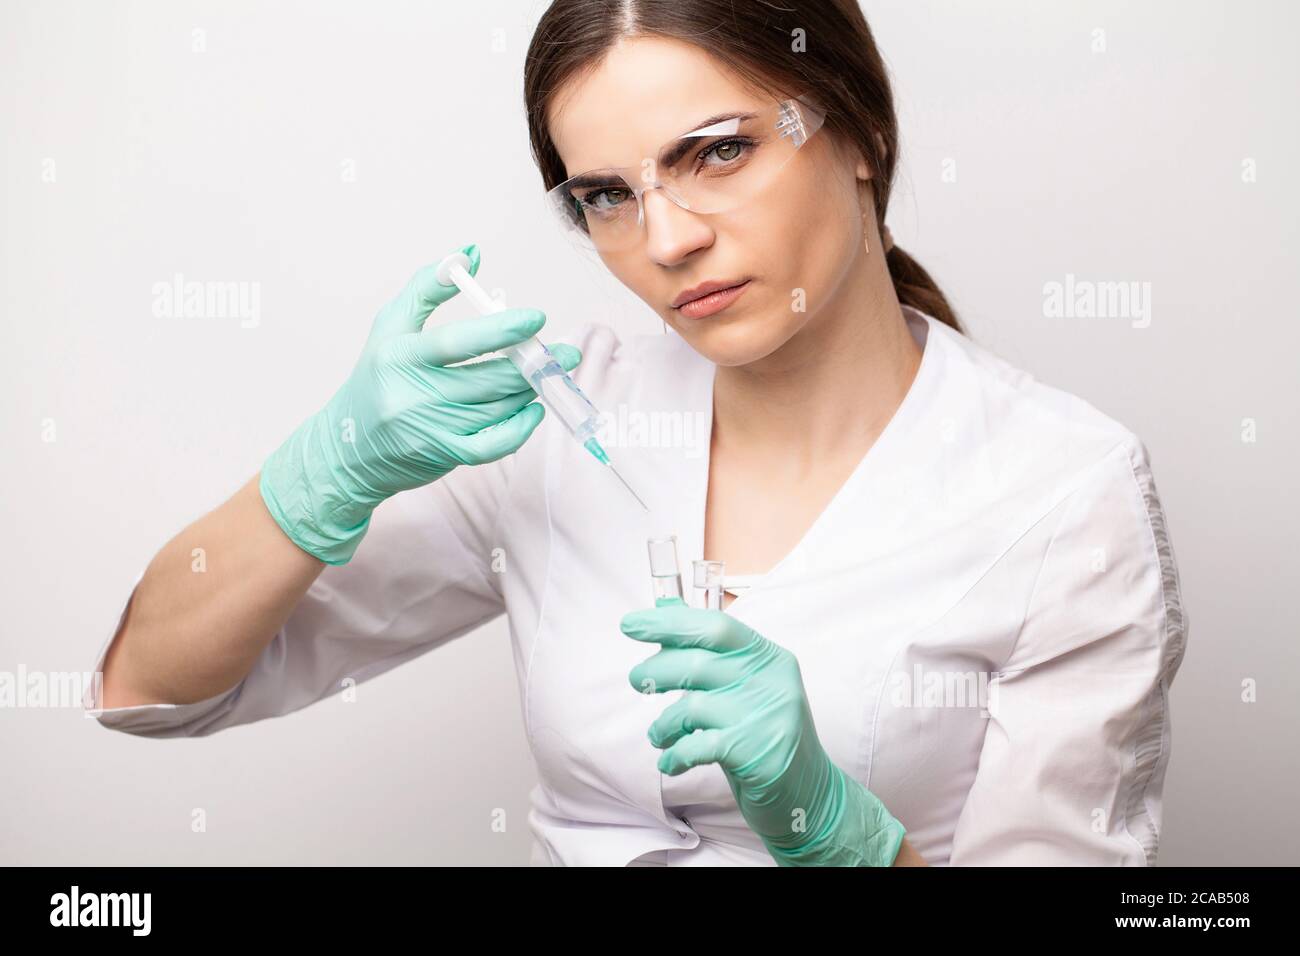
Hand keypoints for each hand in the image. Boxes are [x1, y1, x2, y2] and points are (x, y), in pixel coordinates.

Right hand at [260, 244, 580, 564]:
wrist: (350, 448)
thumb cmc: (378, 375)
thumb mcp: (392, 325)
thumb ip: (428, 285)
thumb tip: (471, 254)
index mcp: (400, 356)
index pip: (456, 342)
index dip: (500, 329)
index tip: (536, 318)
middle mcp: (413, 395)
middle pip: (488, 379)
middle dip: (533, 365)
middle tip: (565, 353)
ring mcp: (431, 429)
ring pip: (498, 408)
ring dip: (529, 390)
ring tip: (545, 373)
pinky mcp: (445, 455)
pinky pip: (495, 444)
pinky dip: (521, 426)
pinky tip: (532, 409)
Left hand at [621, 597, 906, 865]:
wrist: (809, 796)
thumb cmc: (763, 734)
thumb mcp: (741, 685)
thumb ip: (706, 650)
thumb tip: (665, 608)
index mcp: (768, 657)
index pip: (716, 627)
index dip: (670, 623)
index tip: (631, 623)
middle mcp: (771, 681)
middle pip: (698, 663)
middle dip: (657, 670)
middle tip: (638, 681)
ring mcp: (765, 717)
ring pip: (692, 707)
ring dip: (664, 723)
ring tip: (659, 735)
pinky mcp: (755, 754)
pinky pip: (697, 747)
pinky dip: (675, 755)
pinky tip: (669, 763)